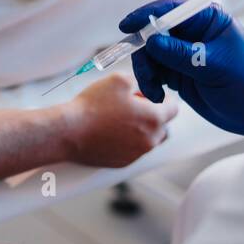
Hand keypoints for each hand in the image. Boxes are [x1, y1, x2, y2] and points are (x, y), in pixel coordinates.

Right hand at [62, 72, 177, 167]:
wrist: (69, 132)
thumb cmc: (93, 106)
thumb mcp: (119, 79)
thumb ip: (140, 80)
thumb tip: (146, 86)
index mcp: (154, 119)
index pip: (174, 108)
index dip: (162, 98)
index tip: (147, 95)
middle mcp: (150, 140)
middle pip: (163, 126)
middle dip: (153, 115)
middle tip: (132, 106)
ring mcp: (137, 154)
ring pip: (148, 140)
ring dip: (141, 129)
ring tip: (119, 119)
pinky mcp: (123, 163)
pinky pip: (133, 150)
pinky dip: (127, 142)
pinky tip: (110, 132)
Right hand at [119, 0, 243, 136]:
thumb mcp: (216, 66)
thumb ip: (182, 54)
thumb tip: (151, 42)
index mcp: (207, 20)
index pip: (169, 10)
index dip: (146, 16)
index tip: (127, 27)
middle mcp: (192, 33)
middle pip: (153, 34)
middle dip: (145, 54)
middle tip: (147, 75)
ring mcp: (183, 54)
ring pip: (150, 56)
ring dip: (146, 73)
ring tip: (155, 92)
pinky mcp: (178, 74)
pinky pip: (154, 73)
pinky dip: (151, 84)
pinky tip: (159, 96)